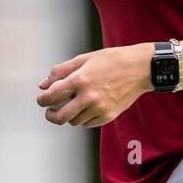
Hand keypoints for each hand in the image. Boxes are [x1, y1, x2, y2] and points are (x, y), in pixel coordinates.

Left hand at [36, 44, 153, 127]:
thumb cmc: (112, 60)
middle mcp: (88, 96)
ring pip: (74, 121)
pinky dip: (83, 118)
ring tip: (74, 104)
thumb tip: (43, 85)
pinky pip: (88, 124)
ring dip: (69, 115)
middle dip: (50, 115)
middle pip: (60, 117)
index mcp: (80, 79)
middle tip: (50, 111)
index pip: (51, 96)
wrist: (140, 68)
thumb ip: (61, 71)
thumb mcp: (84, 59)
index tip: (42, 99)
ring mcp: (99, 108)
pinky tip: (87, 107)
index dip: (42, 100)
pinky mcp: (108, 116)